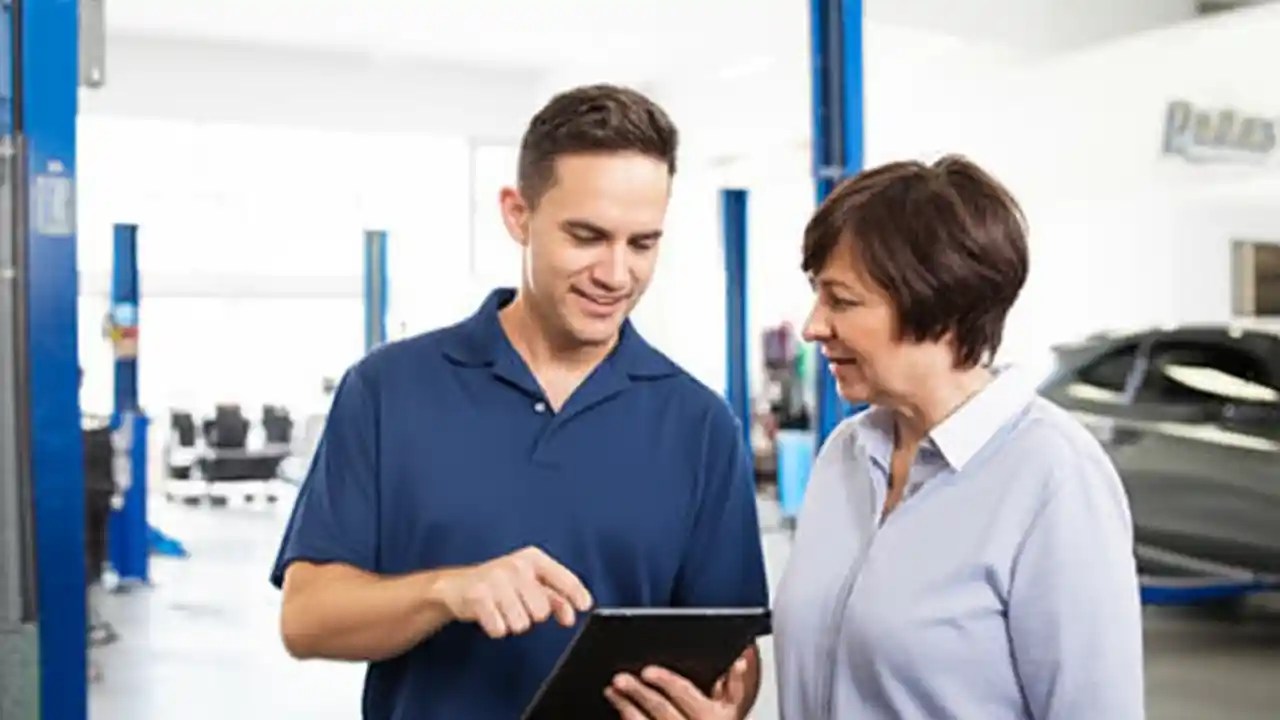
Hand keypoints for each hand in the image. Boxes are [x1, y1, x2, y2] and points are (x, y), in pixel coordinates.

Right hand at [436, 546, 592, 637]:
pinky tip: (489, 615)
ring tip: (501, 609)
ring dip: (512, 623)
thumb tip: (573, 613)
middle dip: (530, 615)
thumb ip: (554, 596)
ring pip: (521, 624)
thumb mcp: (528, 584)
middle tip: (515, 605)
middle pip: (541, 611)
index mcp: (532, 559)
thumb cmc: (498, 585)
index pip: (562, 577)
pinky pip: (500, 629)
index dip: (576, 593)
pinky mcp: (479, 596)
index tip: (584, 606)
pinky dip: (496, 628)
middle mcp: (516, 566)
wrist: (455, 586)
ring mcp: (496, 580)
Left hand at [604, 653, 750, 719]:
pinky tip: (621, 709)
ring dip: (627, 706)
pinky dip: (628, 719)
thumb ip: (734, 685)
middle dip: (639, 692)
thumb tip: (738, 659)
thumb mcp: (734, 709)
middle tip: (620, 678)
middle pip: (662, 710)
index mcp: (719, 716)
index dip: (666, 682)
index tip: (647, 671)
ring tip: (613, 690)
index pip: (686, 694)